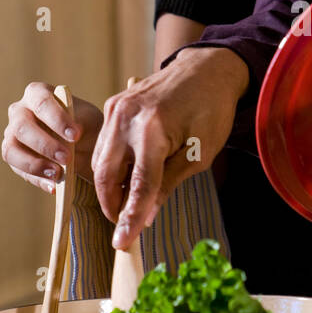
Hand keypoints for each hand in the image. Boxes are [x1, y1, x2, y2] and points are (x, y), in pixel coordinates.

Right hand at [3, 84, 103, 190]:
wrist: (84, 143)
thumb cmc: (84, 124)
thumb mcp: (89, 119)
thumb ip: (81, 122)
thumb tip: (74, 132)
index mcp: (37, 93)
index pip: (41, 102)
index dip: (56, 118)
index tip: (75, 135)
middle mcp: (19, 111)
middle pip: (22, 127)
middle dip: (45, 144)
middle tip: (67, 158)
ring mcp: (12, 135)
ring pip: (11, 150)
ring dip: (34, 164)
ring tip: (58, 175)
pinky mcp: (13, 157)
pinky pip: (19, 170)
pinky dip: (37, 180)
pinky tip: (54, 186)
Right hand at [91, 47, 248, 247]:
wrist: (206, 69)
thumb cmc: (211, 110)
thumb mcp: (199, 154)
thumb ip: (168, 184)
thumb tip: (144, 216)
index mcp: (152, 129)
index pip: (137, 184)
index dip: (130, 216)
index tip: (122, 243)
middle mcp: (126, 118)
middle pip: (106, 174)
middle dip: (112, 205)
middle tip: (123, 226)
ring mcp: (116, 109)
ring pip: (100, 161)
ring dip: (109, 187)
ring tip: (125, 206)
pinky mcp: (113, 106)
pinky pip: (105, 144)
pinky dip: (111, 166)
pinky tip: (126, 179)